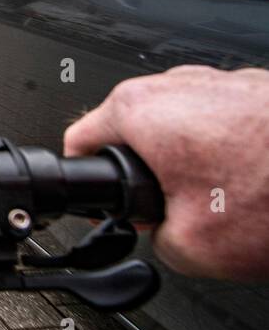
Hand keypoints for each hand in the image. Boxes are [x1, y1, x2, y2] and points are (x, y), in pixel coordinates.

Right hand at [64, 66, 268, 281]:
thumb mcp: (191, 248)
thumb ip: (157, 240)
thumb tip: (169, 235)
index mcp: (139, 109)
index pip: (79, 140)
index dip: (91, 185)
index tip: (110, 204)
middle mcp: (175, 84)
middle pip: (135, 133)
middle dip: (153, 176)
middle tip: (183, 211)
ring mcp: (220, 82)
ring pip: (185, 128)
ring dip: (199, 164)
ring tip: (233, 199)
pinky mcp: (258, 91)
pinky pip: (226, 124)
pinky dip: (236, 153)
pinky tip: (260, 182)